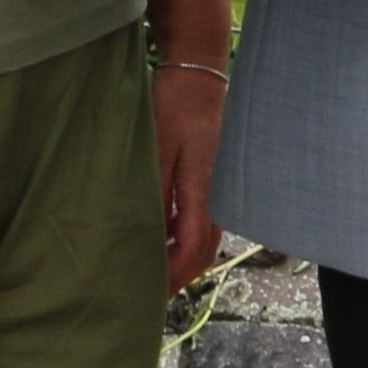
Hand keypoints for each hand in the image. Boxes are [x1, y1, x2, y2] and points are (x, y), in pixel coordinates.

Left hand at [153, 64, 225, 292]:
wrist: (198, 76)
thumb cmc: (175, 106)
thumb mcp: (157, 149)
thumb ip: (155, 192)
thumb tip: (148, 234)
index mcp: (205, 191)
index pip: (192, 249)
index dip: (172, 274)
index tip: (150, 290)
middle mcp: (218, 196)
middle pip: (203, 251)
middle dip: (178, 274)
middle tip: (148, 291)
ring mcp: (218, 188)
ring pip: (204, 238)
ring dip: (181, 256)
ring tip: (152, 269)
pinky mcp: (213, 180)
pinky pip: (201, 219)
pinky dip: (183, 236)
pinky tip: (160, 235)